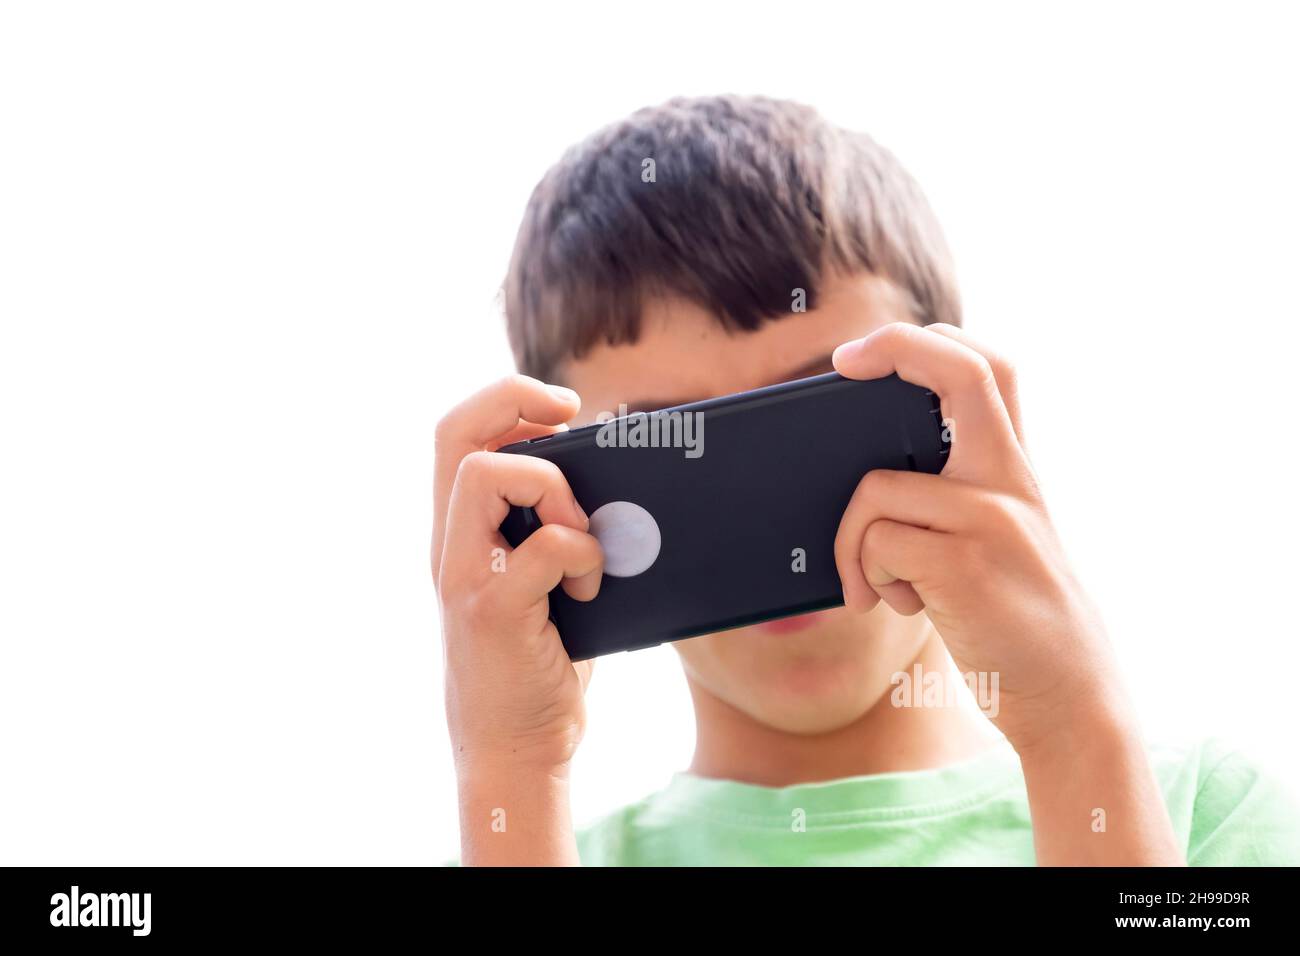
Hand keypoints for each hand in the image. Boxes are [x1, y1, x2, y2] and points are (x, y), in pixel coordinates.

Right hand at [433, 375, 603, 778]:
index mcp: (462, 533)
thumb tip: (613, 480)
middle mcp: (451, 546)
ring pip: (488, 473)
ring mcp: (466, 576)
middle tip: (570, 414)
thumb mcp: (540, 583)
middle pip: (455, 435)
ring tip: (583, 532)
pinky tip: (590, 584)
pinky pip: (543, 545)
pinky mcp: (493, 610)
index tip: (562, 405)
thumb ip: (553, 530)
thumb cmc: (540, 663)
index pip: (455, 434)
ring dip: (553, 488)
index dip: (505, 399)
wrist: (517, 750)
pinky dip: (581, 552)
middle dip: (515, 401)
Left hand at [832, 323, 1121, 752]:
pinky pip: (875, 542)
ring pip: (875, 488)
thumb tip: (863, 475)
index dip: (926, 342)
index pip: (987, 369)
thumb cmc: (1014, 618)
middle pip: (961, 373)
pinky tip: (899, 606)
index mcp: (1014, 470)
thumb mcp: (999, 540)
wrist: (1069, 695)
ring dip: (851, 544)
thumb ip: (953, 498)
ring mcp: (989, 518)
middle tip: (841, 366)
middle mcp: (1009, 481)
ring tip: (879, 586)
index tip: (866, 352)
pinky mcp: (963, 564)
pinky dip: (866, 576)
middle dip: (892, 349)